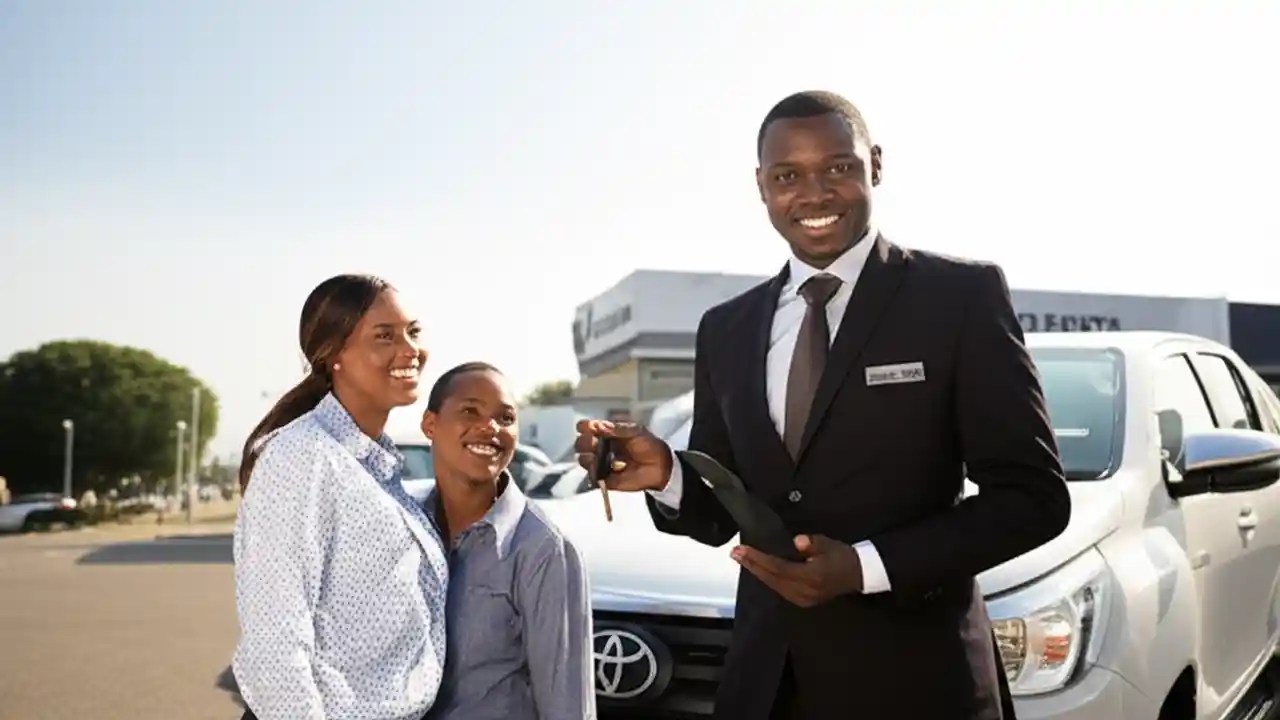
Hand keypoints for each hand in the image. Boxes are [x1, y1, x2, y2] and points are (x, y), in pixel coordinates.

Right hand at [574, 419, 673, 492]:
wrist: (660, 466)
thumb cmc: (648, 445)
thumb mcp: (637, 431)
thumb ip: (618, 428)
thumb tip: (600, 426)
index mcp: (605, 432)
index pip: (586, 427)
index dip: (584, 427)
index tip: (590, 428)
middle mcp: (599, 446)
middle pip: (580, 443)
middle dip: (585, 443)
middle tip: (596, 443)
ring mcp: (601, 463)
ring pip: (583, 460)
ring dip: (588, 458)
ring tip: (599, 458)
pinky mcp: (605, 478)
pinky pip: (592, 478)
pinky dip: (594, 474)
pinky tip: (603, 470)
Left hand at [731, 534, 862, 606]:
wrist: (860, 574)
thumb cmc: (843, 557)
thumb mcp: (829, 545)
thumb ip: (811, 544)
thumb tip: (797, 541)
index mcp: (810, 578)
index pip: (778, 568)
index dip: (759, 559)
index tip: (742, 550)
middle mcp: (804, 591)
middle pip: (772, 578)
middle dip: (752, 566)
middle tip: (735, 554)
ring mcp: (803, 599)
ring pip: (774, 585)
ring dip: (757, 572)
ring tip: (743, 560)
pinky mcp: (803, 601)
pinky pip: (780, 589)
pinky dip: (768, 579)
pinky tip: (759, 571)